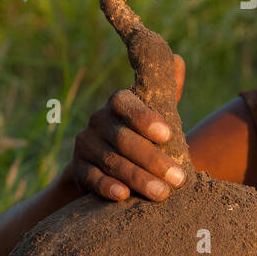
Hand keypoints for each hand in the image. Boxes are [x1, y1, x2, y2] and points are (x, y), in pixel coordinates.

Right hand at [70, 54, 187, 201]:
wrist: (107, 166)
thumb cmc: (142, 137)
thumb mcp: (155, 113)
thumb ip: (167, 90)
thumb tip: (178, 59)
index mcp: (118, 103)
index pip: (128, 106)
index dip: (146, 120)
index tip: (168, 135)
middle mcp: (98, 120)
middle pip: (124, 139)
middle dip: (152, 159)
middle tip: (177, 178)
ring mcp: (86, 145)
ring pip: (112, 161)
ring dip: (138, 178)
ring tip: (162, 194)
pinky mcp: (79, 170)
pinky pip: (91, 178)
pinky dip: (107, 187)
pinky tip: (123, 196)